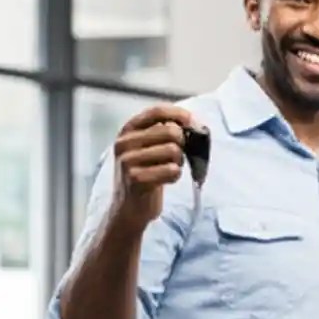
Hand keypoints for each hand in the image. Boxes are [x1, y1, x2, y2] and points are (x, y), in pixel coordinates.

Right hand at [109, 105, 195, 232]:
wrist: (129, 207)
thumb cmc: (146, 174)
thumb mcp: (149, 148)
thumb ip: (165, 132)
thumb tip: (193, 123)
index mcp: (128, 130)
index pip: (157, 111)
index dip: (180, 114)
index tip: (194, 123)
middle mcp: (124, 142)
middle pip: (171, 131)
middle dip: (182, 145)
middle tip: (176, 158)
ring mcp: (127, 160)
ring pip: (173, 151)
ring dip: (179, 162)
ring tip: (168, 170)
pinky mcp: (135, 179)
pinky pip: (172, 170)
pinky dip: (175, 176)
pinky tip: (165, 181)